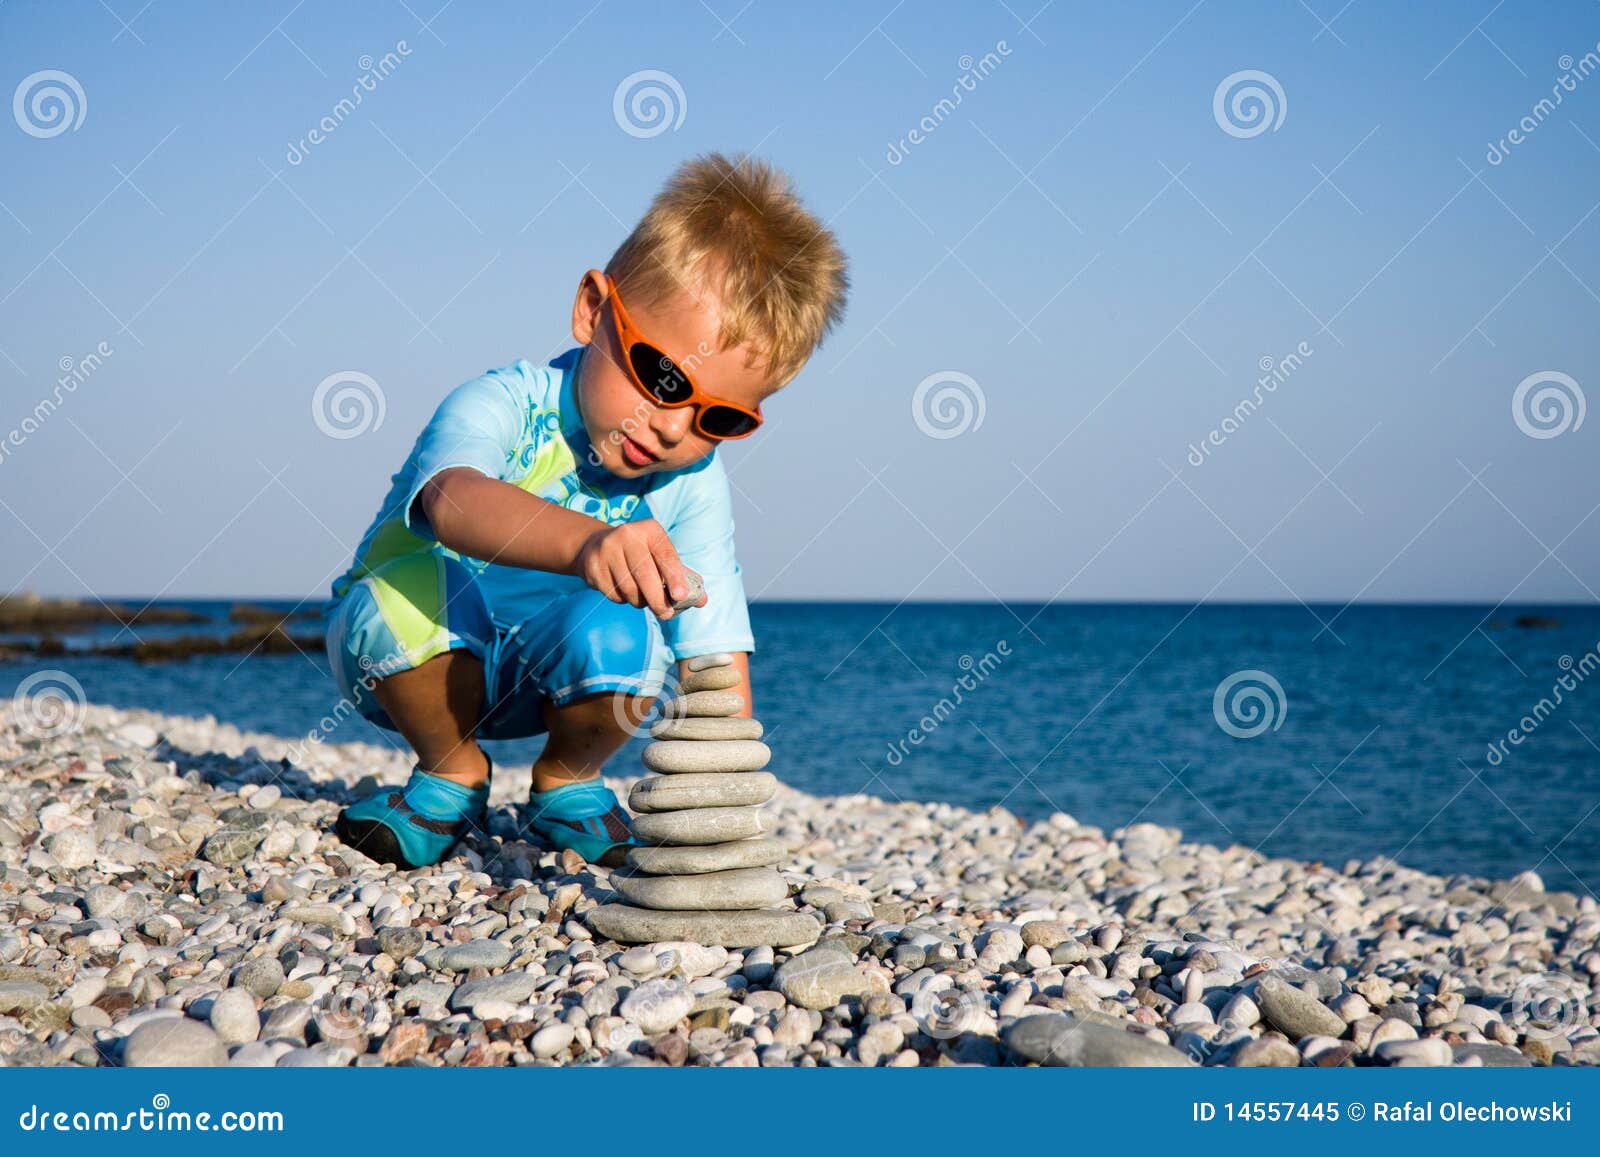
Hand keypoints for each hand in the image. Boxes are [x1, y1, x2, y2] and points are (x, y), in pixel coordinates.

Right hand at [576, 519, 707, 618]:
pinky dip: (623, 600)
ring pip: (629, 588)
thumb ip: (682, 577)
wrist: (596, 546)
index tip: (681, 596)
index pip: (666, 555)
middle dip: (658, 600)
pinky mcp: (593, 566)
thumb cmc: (640, 555)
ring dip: (640, 601)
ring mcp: (607, 549)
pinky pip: (613, 594)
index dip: (674, 577)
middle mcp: (627, 535)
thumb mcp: (661, 557)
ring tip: (643, 597)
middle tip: (665, 614)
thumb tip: (701, 601)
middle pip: (645, 575)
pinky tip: (624, 590)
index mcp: (650, 530)